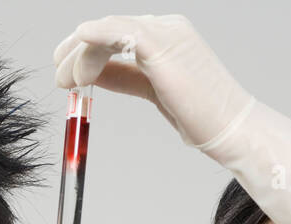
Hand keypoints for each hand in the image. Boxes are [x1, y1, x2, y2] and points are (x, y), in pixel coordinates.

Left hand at [52, 14, 253, 147]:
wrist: (232, 128)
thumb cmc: (200, 115)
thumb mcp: (152, 91)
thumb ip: (124, 77)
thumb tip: (94, 74)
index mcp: (165, 36)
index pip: (114, 34)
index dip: (84, 52)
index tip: (66, 74)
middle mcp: (165, 27)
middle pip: (107, 28)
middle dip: (76, 51)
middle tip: (59, 77)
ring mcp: (166, 32)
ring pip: (107, 29)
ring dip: (80, 54)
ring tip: (66, 80)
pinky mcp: (163, 45)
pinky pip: (118, 31)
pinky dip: (94, 38)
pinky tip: (77, 50)